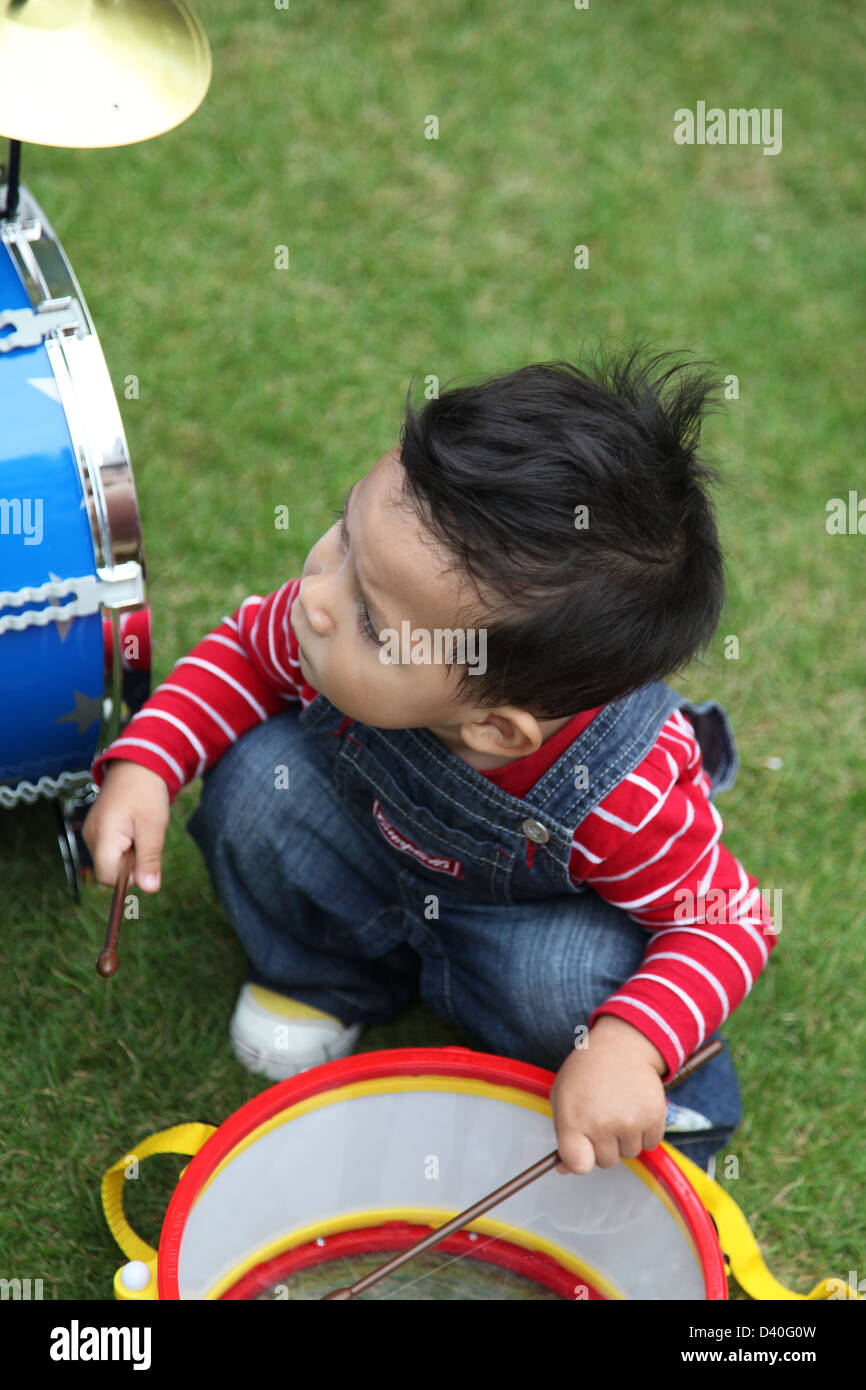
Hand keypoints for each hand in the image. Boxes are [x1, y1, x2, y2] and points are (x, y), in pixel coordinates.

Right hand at [82, 760, 169, 892]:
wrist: (137, 765)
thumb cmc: (146, 793)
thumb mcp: (153, 826)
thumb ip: (149, 859)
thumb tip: (149, 889)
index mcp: (103, 835)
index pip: (108, 877)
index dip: (130, 876)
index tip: (146, 857)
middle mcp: (91, 836)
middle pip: (109, 871)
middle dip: (131, 864)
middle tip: (145, 839)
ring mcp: (91, 833)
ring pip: (111, 862)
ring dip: (129, 855)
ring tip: (139, 830)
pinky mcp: (97, 831)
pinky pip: (111, 851)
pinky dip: (125, 846)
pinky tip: (133, 828)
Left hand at [549, 1015, 667, 1174]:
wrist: (622, 1046)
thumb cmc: (587, 1071)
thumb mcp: (563, 1096)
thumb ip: (563, 1133)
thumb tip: (565, 1169)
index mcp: (573, 1119)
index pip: (578, 1164)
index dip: (581, 1160)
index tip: (583, 1148)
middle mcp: (601, 1123)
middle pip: (606, 1162)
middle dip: (604, 1145)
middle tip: (603, 1117)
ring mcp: (629, 1122)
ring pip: (629, 1154)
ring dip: (625, 1138)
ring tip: (620, 1109)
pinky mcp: (654, 1117)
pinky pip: (650, 1144)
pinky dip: (645, 1131)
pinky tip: (636, 1108)